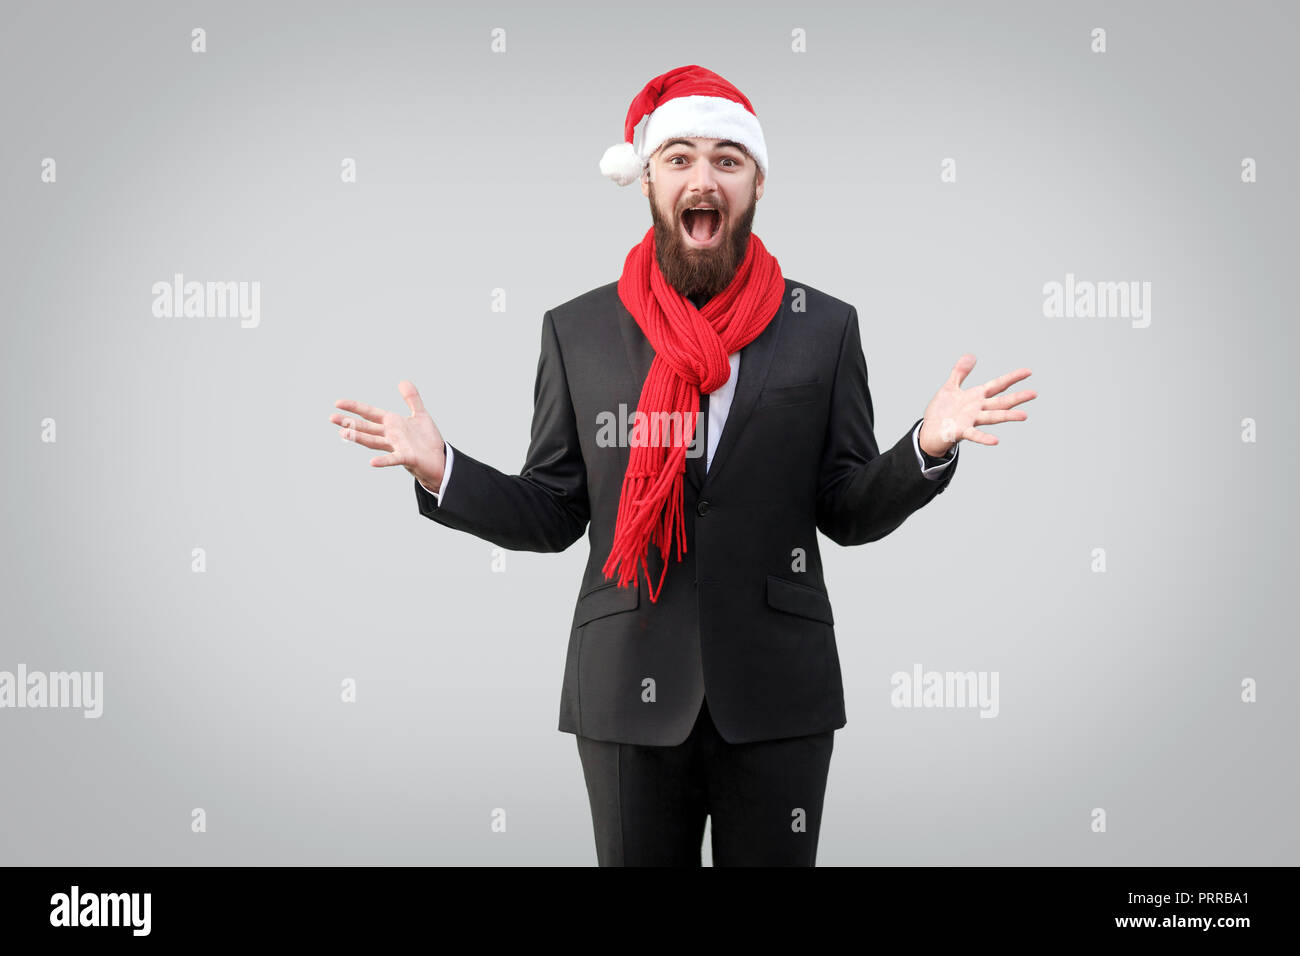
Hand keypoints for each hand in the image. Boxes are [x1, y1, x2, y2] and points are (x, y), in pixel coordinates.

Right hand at [331, 381, 446, 488]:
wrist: (439, 460)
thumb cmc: (427, 439)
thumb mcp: (421, 415)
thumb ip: (412, 398)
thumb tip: (403, 381)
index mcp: (392, 423)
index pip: (369, 413)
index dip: (354, 407)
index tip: (337, 403)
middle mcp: (391, 435)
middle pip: (366, 427)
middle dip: (349, 422)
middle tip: (331, 418)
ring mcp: (397, 447)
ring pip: (374, 441)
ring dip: (359, 438)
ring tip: (343, 434)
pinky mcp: (407, 458)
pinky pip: (394, 459)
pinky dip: (383, 460)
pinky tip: (372, 462)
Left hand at [917, 355, 1035, 455]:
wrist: (929, 430)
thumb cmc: (941, 411)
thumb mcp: (950, 387)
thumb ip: (960, 372)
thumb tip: (971, 355)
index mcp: (976, 396)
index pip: (998, 385)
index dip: (1012, 378)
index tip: (1028, 372)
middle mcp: (977, 409)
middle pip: (1001, 402)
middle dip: (1017, 397)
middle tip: (1034, 393)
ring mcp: (970, 420)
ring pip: (992, 417)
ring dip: (1008, 416)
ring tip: (1024, 415)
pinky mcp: (961, 431)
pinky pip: (974, 435)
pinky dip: (984, 437)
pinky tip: (995, 440)